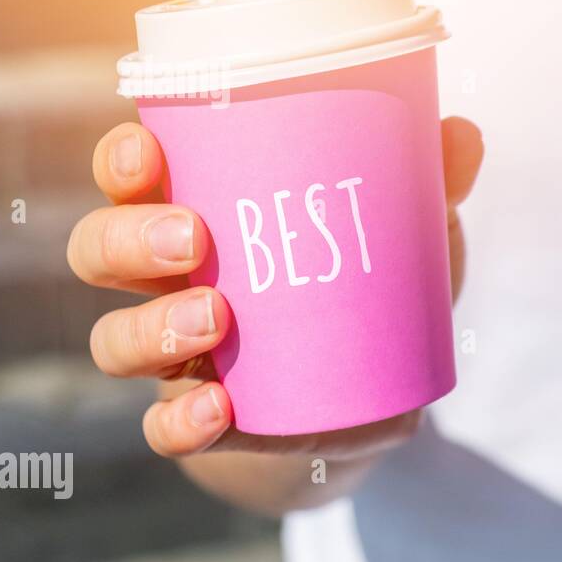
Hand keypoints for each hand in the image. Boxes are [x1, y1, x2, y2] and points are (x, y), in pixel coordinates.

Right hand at [68, 118, 483, 460]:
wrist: (373, 398)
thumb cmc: (369, 288)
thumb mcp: (404, 235)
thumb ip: (429, 186)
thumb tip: (463, 133)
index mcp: (202, 213)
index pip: (132, 176)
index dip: (123, 160)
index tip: (150, 151)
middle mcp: (170, 280)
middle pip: (99, 249)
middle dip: (129, 239)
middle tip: (195, 238)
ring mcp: (179, 353)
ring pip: (115, 339)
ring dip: (152, 327)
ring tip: (217, 317)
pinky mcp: (205, 421)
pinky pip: (165, 429)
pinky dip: (180, 423)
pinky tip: (218, 408)